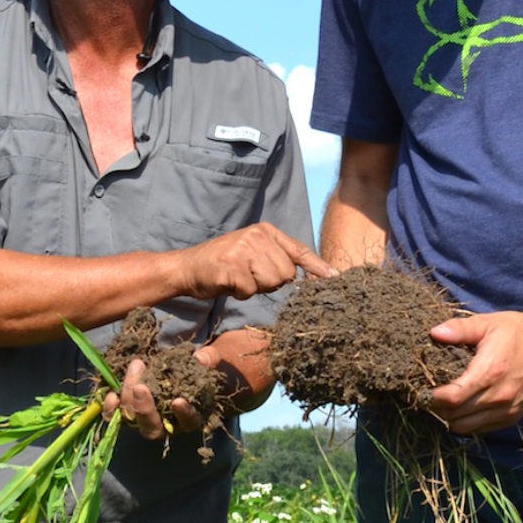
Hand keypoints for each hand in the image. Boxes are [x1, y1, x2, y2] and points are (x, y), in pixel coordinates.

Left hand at [101, 339, 261, 441]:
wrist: (180, 369)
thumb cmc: (196, 370)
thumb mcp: (207, 361)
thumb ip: (207, 360)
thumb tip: (200, 358)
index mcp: (189, 418)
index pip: (188, 422)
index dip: (184, 414)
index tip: (178, 400)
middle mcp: (166, 425)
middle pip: (153, 428)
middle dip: (145, 409)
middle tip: (141, 386)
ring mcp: (145, 420)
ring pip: (133, 420)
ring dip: (128, 398)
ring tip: (136, 367)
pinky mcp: (129, 411)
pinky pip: (115, 416)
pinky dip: (111, 408)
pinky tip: (111, 394)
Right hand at [176, 223, 332, 300]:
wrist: (186, 267)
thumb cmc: (222, 264)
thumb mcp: (251, 251)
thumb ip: (276, 257)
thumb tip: (306, 275)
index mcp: (265, 230)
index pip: (299, 249)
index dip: (318, 266)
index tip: (335, 278)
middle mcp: (256, 235)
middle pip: (287, 273)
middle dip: (270, 282)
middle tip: (248, 275)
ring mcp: (243, 249)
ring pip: (271, 282)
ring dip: (255, 288)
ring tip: (237, 277)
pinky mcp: (231, 266)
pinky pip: (250, 290)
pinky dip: (239, 293)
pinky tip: (226, 282)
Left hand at [424, 306, 522, 435]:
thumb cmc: (520, 332)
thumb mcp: (488, 323)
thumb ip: (459, 329)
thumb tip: (433, 333)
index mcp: (490, 372)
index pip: (451, 398)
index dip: (431, 397)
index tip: (420, 388)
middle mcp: (499, 396)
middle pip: (454, 416)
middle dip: (435, 408)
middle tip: (425, 395)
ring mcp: (507, 410)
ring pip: (465, 427)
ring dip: (449, 418)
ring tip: (442, 402)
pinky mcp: (513, 417)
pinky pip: (480, 429)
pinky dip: (465, 423)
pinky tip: (460, 408)